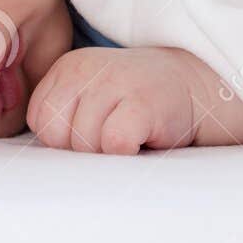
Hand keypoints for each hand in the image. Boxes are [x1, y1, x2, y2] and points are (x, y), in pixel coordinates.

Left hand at [26, 46, 242, 153]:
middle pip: (56, 137)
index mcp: (67, 69)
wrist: (202, 88)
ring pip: (86, 145)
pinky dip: (132, 152)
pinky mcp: (142, 102)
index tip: (98, 130)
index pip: (40, 122)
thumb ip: (64, 123)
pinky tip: (149, 137)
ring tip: (136, 133)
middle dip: (85, 149)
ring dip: (112, 152)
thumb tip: (42, 174)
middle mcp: (85, 69)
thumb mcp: (92, 102)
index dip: (66, 140)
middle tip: (118, 133)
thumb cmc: (141, 106)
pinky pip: (115, 145)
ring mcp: (114, 82)